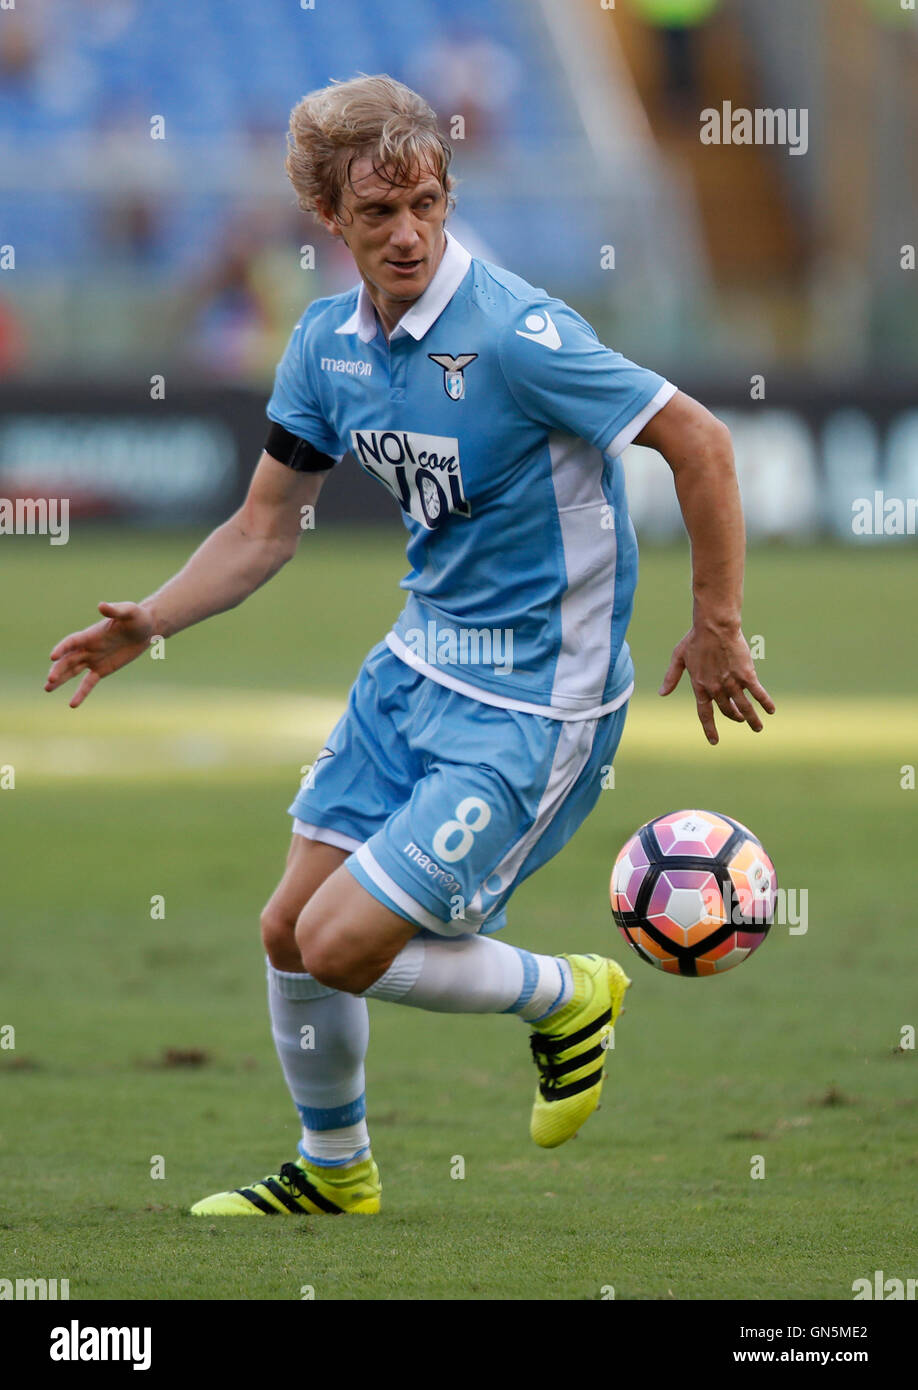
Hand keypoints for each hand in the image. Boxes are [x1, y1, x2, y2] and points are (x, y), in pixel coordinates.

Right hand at [45, 601, 156, 707]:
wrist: (147, 629)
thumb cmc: (137, 617)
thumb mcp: (129, 611)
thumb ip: (115, 610)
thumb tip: (101, 606)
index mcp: (91, 634)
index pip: (72, 642)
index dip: (62, 648)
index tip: (53, 656)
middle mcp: (88, 647)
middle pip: (68, 659)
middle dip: (59, 669)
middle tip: (50, 680)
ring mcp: (93, 659)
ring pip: (72, 671)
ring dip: (61, 679)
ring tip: (47, 689)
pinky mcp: (102, 669)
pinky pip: (88, 683)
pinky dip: (81, 693)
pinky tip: (72, 704)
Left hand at [659, 624, 774, 744]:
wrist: (714, 626)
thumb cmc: (695, 638)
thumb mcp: (678, 657)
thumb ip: (672, 677)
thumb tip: (661, 693)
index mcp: (699, 686)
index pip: (704, 713)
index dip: (709, 728)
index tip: (714, 741)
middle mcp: (716, 688)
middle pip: (726, 710)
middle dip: (734, 717)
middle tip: (740, 720)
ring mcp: (732, 683)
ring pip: (743, 708)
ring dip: (751, 719)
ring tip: (757, 728)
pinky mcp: (746, 675)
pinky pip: (758, 693)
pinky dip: (765, 703)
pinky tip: (771, 710)